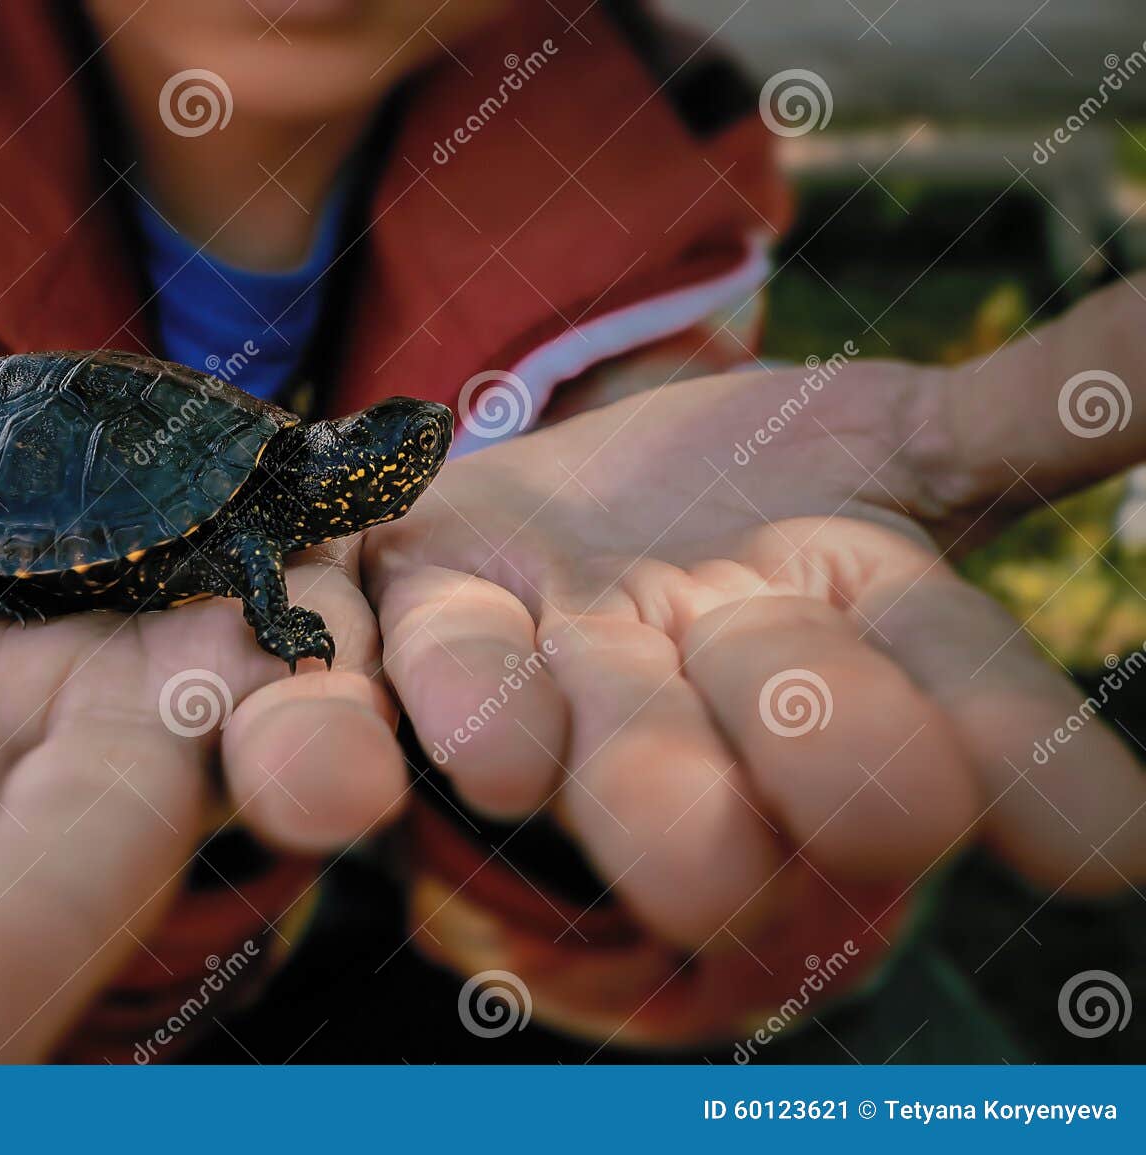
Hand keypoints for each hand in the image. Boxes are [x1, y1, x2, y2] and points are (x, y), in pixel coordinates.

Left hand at [361, 278, 1145, 1028]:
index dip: (1013, 756)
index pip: (939, 697)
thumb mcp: (882, 440)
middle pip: (739, 733)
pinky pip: (330, 655)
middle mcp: (673, 683)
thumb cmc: (737, 494)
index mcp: (815, 637)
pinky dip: (308, 723)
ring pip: (539, 718)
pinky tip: (311, 768)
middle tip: (816, 787)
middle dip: (779, 750)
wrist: (557, 497)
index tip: (1103, 845)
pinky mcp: (386, 607)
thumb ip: (1024, 411)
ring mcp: (521, 658)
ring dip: (539, 741)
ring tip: (518, 757)